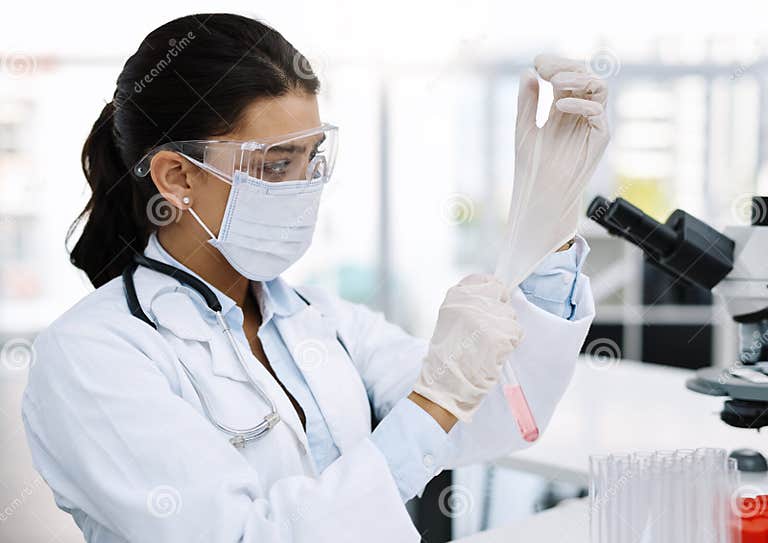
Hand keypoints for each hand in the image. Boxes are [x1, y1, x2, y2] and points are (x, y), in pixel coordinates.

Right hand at [412, 274, 523, 422]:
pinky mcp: (499, 334)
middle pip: (501, 296)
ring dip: (505, 331)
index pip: (486, 280)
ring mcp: (486, 317)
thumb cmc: (448, 355)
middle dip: (500, 313)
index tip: (490, 307)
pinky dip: (510, 344)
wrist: (446, 383)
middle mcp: (470, 302)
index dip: (493, 294)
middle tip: (487, 333)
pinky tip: (494, 353)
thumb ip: (469, 303)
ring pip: (510, 316)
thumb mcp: (450, 319)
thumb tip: (496, 295)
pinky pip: (516, 333)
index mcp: (456, 296)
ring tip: (487, 346)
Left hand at [495, 54, 609, 286]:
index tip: (537, 61)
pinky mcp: (600, 139)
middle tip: (545, 68)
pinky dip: (581, 104)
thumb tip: (528, 71)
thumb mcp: (524, 127)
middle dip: (566, 66)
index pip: (568, 75)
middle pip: (585, 75)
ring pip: (599, 87)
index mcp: (564, 109)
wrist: (539, 195)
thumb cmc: (532, 167)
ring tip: (555, 81)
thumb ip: (527, 101)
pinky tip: (559, 106)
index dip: (556, 64)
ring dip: (578, 78)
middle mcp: (581, 114)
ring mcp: (592, 125)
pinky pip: (599, 113)